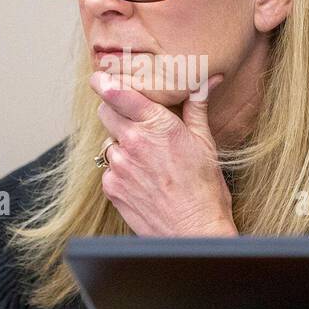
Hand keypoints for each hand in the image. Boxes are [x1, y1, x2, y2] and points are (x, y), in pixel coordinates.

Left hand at [90, 70, 236, 235]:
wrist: (194, 231)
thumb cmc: (204, 189)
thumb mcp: (205, 142)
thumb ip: (197, 106)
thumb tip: (208, 80)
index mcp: (157, 125)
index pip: (117, 93)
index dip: (104, 82)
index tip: (100, 77)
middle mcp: (133, 142)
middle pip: (105, 112)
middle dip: (116, 111)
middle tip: (135, 121)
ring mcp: (119, 166)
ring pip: (109, 142)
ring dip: (122, 144)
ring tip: (147, 160)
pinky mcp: (111, 187)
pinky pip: (109, 169)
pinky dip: (121, 170)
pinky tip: (143, 180)